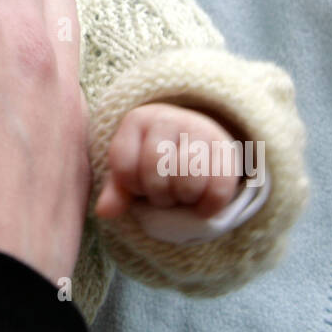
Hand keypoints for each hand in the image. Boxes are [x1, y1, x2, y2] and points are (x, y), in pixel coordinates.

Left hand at [94, 102, 242, 219]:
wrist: (195, 139)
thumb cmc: (154, 158)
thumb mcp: (131, 169)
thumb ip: (117, 190)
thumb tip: (104, 212)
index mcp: (137, 120)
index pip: (125, 167)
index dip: (132, 187)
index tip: (140, 186)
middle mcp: (168, 119)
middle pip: (156, 172)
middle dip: (159, 195)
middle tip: (164, 195)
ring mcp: (200, 130)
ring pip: (189, 179)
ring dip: (184, 198)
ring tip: (182, 195)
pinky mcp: (227, 148)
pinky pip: (219, 188)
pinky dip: (209, 206)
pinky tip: (202, 207)